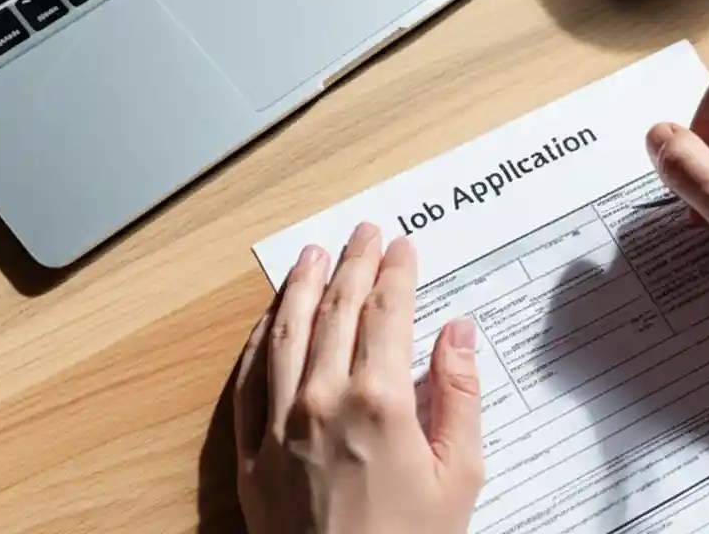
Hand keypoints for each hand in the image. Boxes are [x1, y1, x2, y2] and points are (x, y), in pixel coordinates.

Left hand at [233, 223, 484, 533]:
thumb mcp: (460, 475)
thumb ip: (459, 395)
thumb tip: (459, 334)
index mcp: (380, 402)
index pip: (387, 311)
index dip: (396, 271)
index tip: (403, 247)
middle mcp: (322, 401)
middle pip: (337, 309)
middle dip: (353, 263)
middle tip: (363, 234)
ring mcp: (279, 425)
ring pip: (287, 333)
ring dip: (301, 286)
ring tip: (313, 255)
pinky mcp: (250, 453)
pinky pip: (248, 380)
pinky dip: (260, 340)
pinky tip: (271, 319)